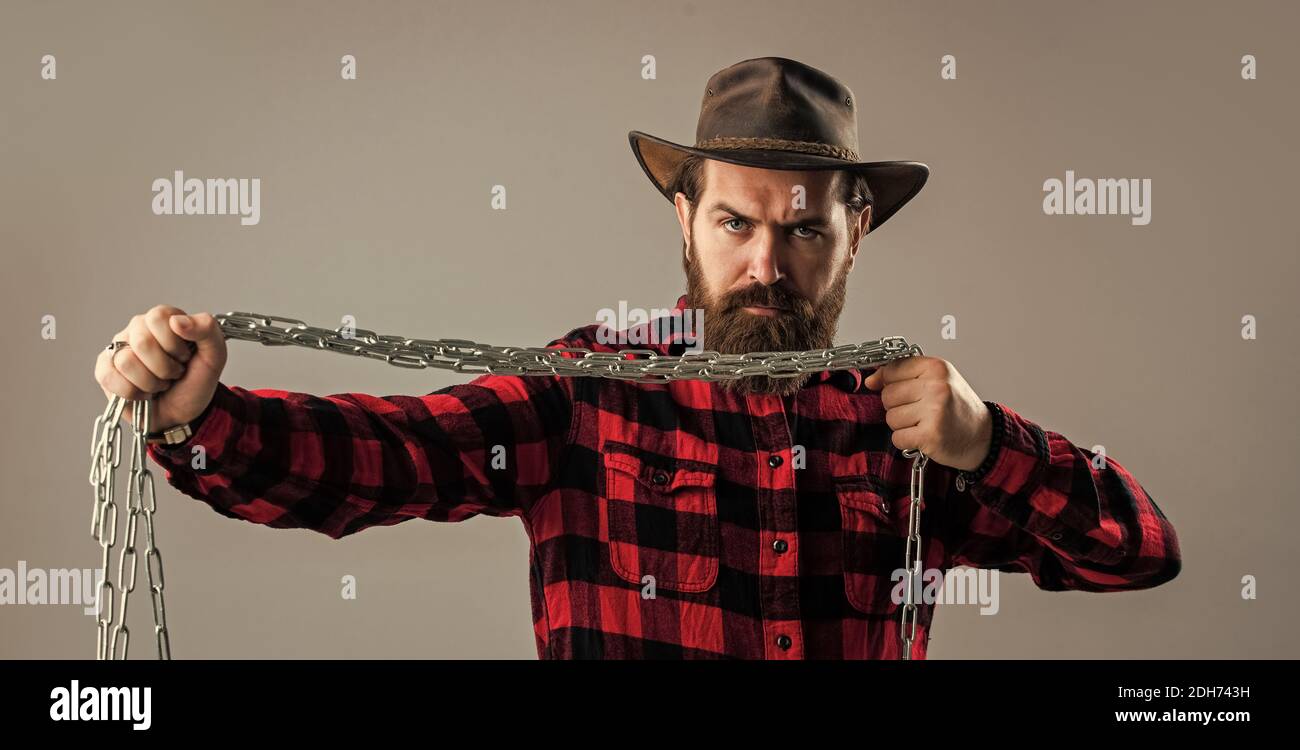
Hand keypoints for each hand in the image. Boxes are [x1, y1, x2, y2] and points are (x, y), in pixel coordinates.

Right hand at [93, 305, 227, 431]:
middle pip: (142, 342)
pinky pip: (110, 377)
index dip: (174, 344)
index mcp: (163, 319)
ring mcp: (117, 348)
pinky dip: (133, 392)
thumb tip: (177, 321)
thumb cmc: (195, 382)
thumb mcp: (215, 355)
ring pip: (127, 362)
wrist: (183, 414)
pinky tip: (143, 392)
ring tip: (160, 383)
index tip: (185, 356)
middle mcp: (137, 329)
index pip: (159, 317)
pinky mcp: (104, 369)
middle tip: (173, 373)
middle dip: (165, 367)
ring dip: (151, 382)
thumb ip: (207, 329)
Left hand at [863, 356, 992, 470]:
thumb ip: (904, 374)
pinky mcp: (930, 435)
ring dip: (902, 425)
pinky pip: (897, 437)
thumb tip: (871, 381)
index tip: (900, 389)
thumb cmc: (959, 408)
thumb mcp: (937, 380)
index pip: (892, 369)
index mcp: (937, 368)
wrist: (982, 436)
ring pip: (891, 418)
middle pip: (888, 395)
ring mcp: (934, 411)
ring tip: (923, 422)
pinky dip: (906, 440)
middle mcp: (936, 387)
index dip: (889, 382)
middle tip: (918, 410)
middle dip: (897, 406)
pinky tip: (922, 435)